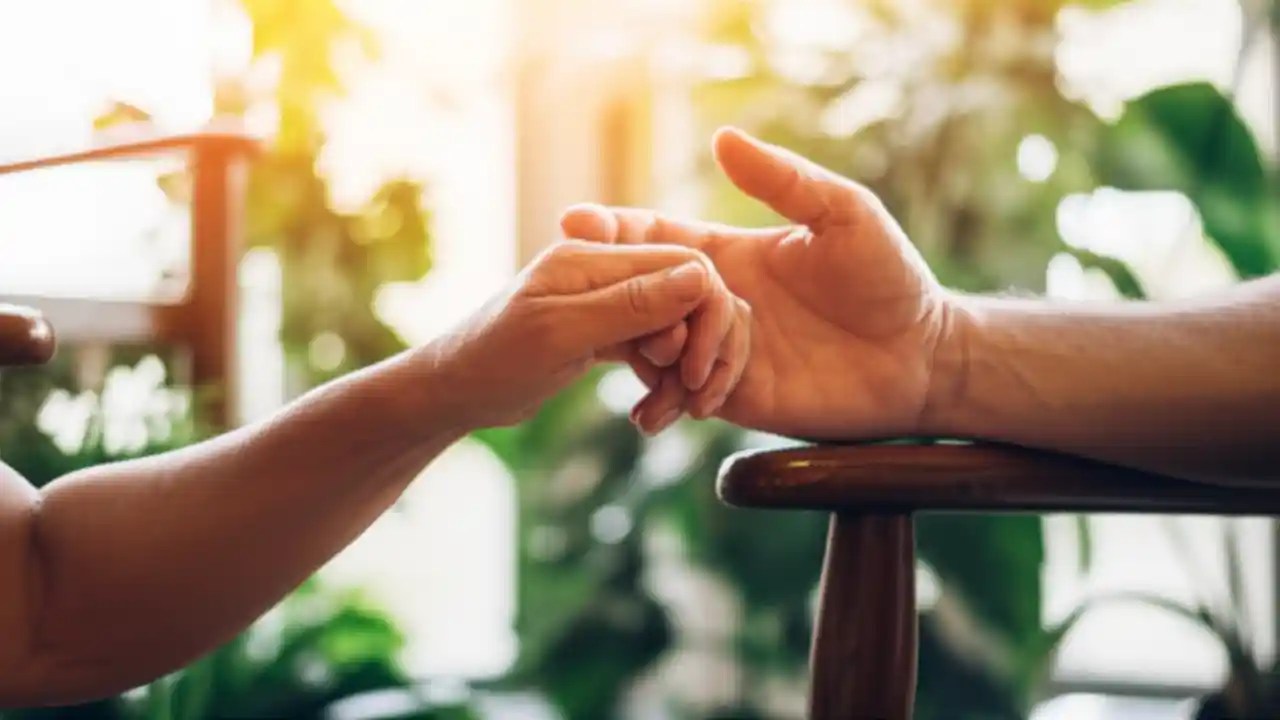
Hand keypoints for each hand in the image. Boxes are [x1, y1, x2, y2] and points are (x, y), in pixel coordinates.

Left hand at [425, 240, 743, 431]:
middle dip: (694, 349)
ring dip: (678, 374)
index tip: (691, 367)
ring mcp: (603, 303)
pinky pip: (652, 350)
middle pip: (685, 296)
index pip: (682, 264)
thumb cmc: (495, 362)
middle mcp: (602, 272)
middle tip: (682, 396)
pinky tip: (649, 417)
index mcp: (592, 258)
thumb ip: (630, 304)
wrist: (453, 395)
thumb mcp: (563, 334)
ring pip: (673, 328)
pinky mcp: (602, 334)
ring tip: (659, 418)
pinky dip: (659, 382)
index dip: (703, 313)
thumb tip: (701, 277)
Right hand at [561, 128, 956, 439]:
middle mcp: (712, 300)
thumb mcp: (843, 214)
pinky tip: (655, 410)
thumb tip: (721, 138)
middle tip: (604, 302)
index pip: (654, 237)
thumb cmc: (888, 277)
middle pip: (639, 294)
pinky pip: (685, 396)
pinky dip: (665, 401)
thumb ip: (784, 181)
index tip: (575, 223)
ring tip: (639, 358)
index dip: (612, 228)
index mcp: (727, 252)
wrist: (922, 358)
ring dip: (637, 352)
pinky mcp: (734, 396)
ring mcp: (718, 350)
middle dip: (612, 295)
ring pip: (651, 349)